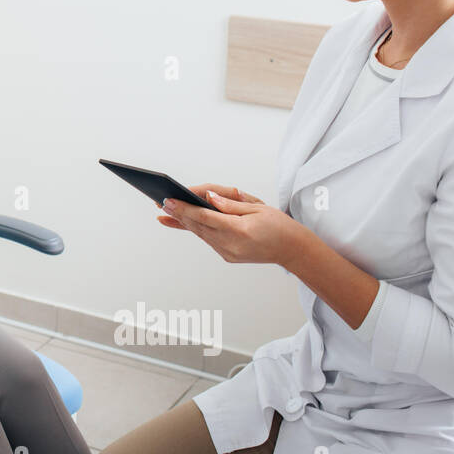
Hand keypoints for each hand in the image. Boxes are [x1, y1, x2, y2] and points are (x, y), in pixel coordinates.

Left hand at [156, 183, 303, 264]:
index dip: (184, 208)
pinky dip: (196, 229)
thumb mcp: (258, 207)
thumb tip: (208, 197)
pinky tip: (183, 222)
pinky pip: (208, 239)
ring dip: (183, 222)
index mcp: (240, 230)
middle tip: (160, 203)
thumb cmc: (279, 225)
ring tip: (165, 211)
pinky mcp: (228, 256)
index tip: (168, 200)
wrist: (293, 250)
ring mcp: (228, 253)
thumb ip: (231, 203)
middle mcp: (231, 244)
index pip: (205, 217)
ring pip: (200, 233)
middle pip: (198, 226)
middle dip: (178, 213)